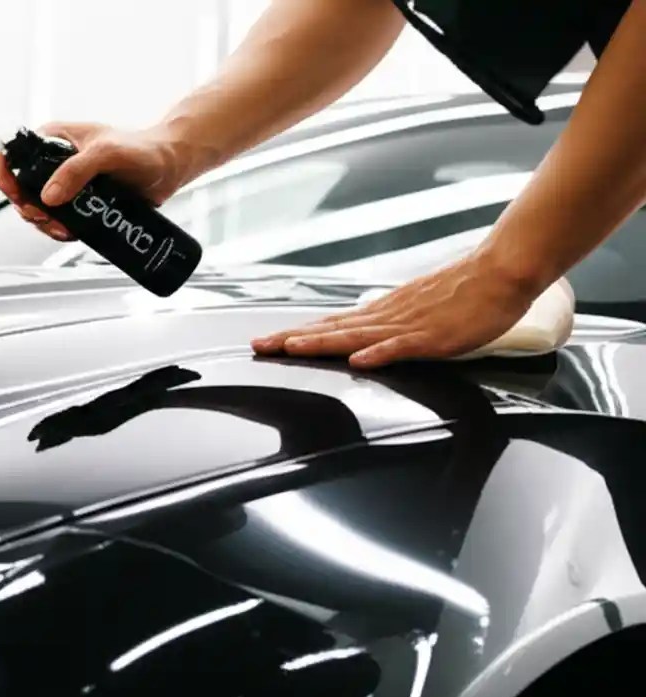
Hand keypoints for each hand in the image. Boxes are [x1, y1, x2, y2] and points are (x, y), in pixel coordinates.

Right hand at [0, 122, 195, 241]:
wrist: (169, 166)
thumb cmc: (141, 149)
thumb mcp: (106, 153)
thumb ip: (76, 171)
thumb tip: (48, 197)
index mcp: (54, 140)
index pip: (14, 154)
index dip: (6, 175)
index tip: (15, 194)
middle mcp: (56, 163)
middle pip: (22, 189)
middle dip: (27, 208)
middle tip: (44, 217)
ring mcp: (68, 186)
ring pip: (39, 210)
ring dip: (43, 224)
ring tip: (61, 229)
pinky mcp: (81, 204)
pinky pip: (59, 221)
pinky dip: (59, 231)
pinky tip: (70, 233)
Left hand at [250, 252, 540, 368]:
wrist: (502, 273)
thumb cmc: (465, 292)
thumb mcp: (419, 311)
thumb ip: (391, 326)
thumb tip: (366, 339)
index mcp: (383, 312)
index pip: (331, 325)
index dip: (298, 334)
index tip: (267, 342)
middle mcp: (387, 316)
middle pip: (332, 330)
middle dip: (293, 339)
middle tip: (258, 347)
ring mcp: (409, 324)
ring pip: (357, 336)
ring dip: (322, 342)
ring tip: (291, 348)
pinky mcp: (434, 335)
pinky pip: (403, 346)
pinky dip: (379, 352)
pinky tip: (358, 360)